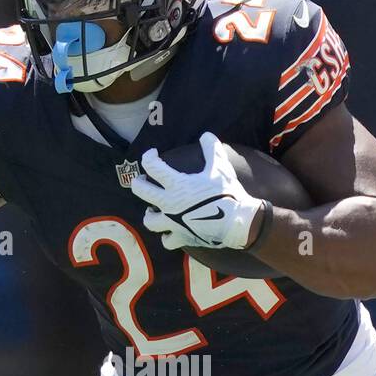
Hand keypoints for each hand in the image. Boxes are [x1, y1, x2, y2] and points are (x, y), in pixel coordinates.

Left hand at [131, 132, 264, 251]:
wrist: (237, 222)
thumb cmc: (227, 192)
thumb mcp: (221, 165)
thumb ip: (211, 148)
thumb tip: (205, 135)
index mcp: (176, 184)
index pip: (152, 166)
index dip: (149, 156)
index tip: (153, 154)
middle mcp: (169, 203)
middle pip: (141, 192)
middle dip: (138, 183)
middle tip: (142, 180)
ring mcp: (173, 222)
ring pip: (149, 220)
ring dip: (149, 214)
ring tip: (154, 209)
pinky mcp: (182, 237)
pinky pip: (167, 241)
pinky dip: (167, 236)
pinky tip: (170, 232)